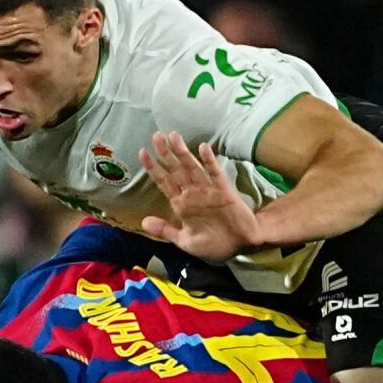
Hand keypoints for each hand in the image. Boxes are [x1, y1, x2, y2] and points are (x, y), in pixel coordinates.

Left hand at [138, 132, 260, 257]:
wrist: (240, 246)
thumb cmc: (213, 244)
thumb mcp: (184, 241)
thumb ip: (165, 230)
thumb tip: (144, 222)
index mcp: (181, 204)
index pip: (164, 182)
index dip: (153, 167)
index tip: (142, 152)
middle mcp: (192, 193)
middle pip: (176, 169)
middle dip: (166, 153)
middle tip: (156, 136)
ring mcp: (207, 190)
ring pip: (192, 167)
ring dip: (183, 152)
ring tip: (173, 136)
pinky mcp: (223, 190)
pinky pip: (215, 174)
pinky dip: (209, 161)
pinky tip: (203, 148)